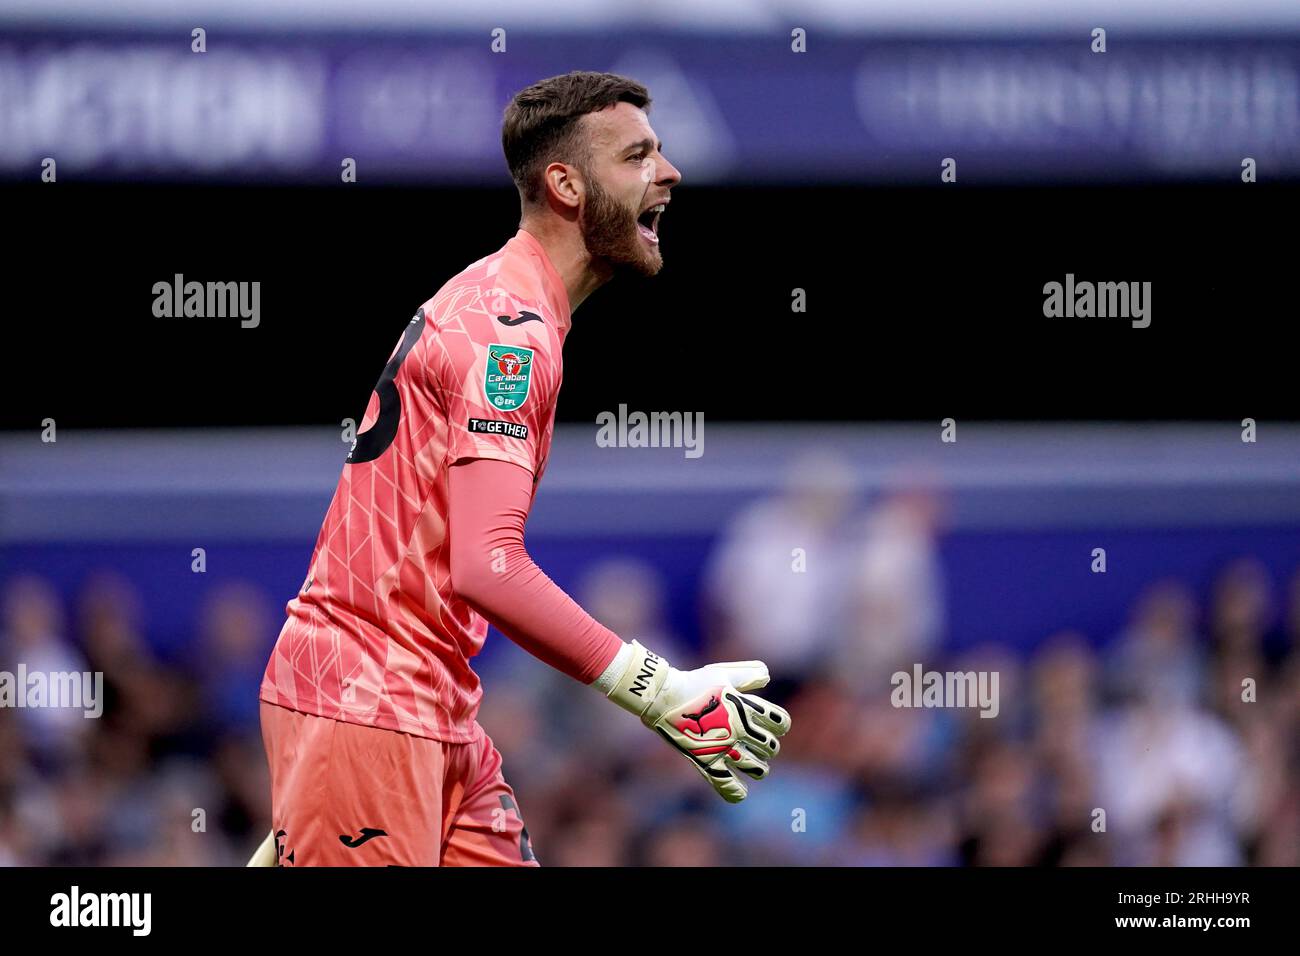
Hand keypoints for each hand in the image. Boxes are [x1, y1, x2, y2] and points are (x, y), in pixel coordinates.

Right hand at [605, 642, 791, 802]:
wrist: (663, 698)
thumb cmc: (693, 683)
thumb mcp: (723, 673)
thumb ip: (748, 675)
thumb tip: (766, 676)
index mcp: (744, 707)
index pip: (780, 722)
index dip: (781, 724)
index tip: (774, 725)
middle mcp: (738, 729)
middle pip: (771, 747)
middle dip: (769, 747)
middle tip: (760, 745)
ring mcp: (723, 747)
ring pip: (757, 768)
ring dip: (760, 768)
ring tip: (756, 766)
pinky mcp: (706, 761)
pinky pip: (727, 785)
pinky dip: (736, 792)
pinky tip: (741, 791)